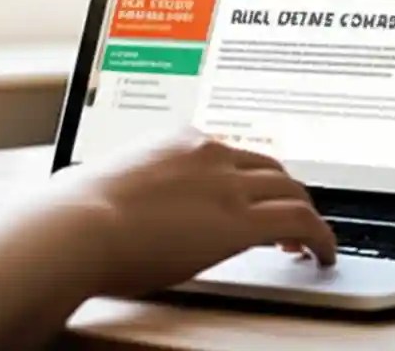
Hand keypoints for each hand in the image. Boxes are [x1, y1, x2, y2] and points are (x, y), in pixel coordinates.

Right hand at [48, 128, 335, 297]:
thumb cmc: (72, 213)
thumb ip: (120, 186)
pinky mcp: (241, 219)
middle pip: (269, 166)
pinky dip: (322, 237)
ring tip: (309, 241)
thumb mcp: (102, 183)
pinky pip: (302, 222)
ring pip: (292, 190)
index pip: (231, 152)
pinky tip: (322, 254)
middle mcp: (208, 152)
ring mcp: (227, 183)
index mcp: (177, 139)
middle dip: (284, 192)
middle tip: (288, 218)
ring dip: (306, 215)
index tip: (250, 196)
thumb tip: (97, 197)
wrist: (74, 226)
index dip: (249, 177)